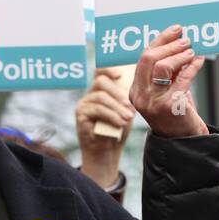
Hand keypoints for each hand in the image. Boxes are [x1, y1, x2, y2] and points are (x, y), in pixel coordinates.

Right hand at [76, 68, 134, 187]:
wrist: (107, 150)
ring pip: (100, 97)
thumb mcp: (125, 110)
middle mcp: (90, 93)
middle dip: (118, 92)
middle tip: (130, 106)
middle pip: (101, 81)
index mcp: (101, 89)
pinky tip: (119, 123)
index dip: (109, 69)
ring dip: (116, 107)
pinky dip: (110, 116)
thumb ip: (127, 98)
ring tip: (128, 118)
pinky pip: (96, 109)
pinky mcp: (80, 114)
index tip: (120, 75)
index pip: (101, 71)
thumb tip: (138, 86)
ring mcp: (84, 103)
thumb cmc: (117, 129)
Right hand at [129, 25, 208, 138]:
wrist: (182, 142)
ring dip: (179, 55)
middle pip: (148, 58)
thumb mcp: (166, 90)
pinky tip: (199, 61)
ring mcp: (153, 101)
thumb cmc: (175, 114)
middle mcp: (141, 95)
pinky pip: (182, 78)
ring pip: (162, 66)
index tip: (175, 30)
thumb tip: (178, 43)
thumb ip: (167, 72)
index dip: (160, 41)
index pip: (143, 58)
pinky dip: (192, 66)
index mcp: (136, 90)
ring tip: (191, 52)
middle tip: (186, 40)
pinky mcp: (169, 106)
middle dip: (169, 45)